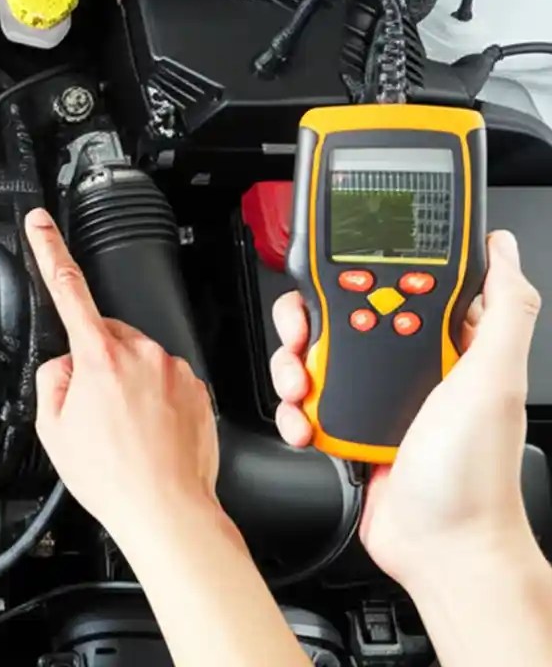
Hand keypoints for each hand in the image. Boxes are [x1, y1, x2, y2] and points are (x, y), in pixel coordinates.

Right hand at [24, 209, 219, 539]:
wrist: (167, 510)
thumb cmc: (115, 477)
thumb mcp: (53, 429)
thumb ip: (52, 379)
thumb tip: (64, 365)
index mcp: (99, 358)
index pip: (68, 288)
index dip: (49, 250)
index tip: (41, 223)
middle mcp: (142, 354)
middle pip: (105, 338)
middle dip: (95, 363)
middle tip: (92, 412)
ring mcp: (174, 369)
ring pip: (138, 360)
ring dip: (127, 385)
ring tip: (124, 431)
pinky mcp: (197, 387)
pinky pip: (165, 380)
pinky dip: (154, 400)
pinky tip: (148, 433)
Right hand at [270, 231, 540, 585]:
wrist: (440, 549)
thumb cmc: (473, 476)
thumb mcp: (494, 380)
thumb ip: (504, 309)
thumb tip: (503, 250)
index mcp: (452, 346)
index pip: (399, 286)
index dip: (365, 277)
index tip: (341, 284)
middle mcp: (413, 369)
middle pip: (344, 317)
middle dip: (311, 325)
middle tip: (305, 339)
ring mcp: (379, 400)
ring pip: (316, 357)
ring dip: (295, 370)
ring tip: (302, 390)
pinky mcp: (350, 430)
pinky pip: (306, 404)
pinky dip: (295, 412)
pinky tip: (306, 425)